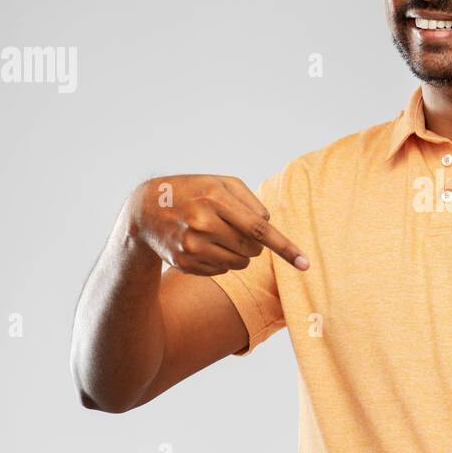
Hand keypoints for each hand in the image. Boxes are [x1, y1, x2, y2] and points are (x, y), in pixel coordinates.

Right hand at [126, 174, 308, 274]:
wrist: (146, 210)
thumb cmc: (193, 191)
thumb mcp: (219, 182)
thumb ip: (249, 200)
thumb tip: (268, 225)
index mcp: (214, 198)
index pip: (259, 228)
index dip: (285, 247)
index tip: (305, 264)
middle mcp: (202, 223)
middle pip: (253, 248)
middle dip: (255, 243)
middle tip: (237, 228)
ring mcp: (192, 246)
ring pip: (240, 263)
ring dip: (240, 253)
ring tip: (219, 235)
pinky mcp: (186, 263)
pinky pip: (223, 270)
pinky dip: (222, 259)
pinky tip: (204, 245)